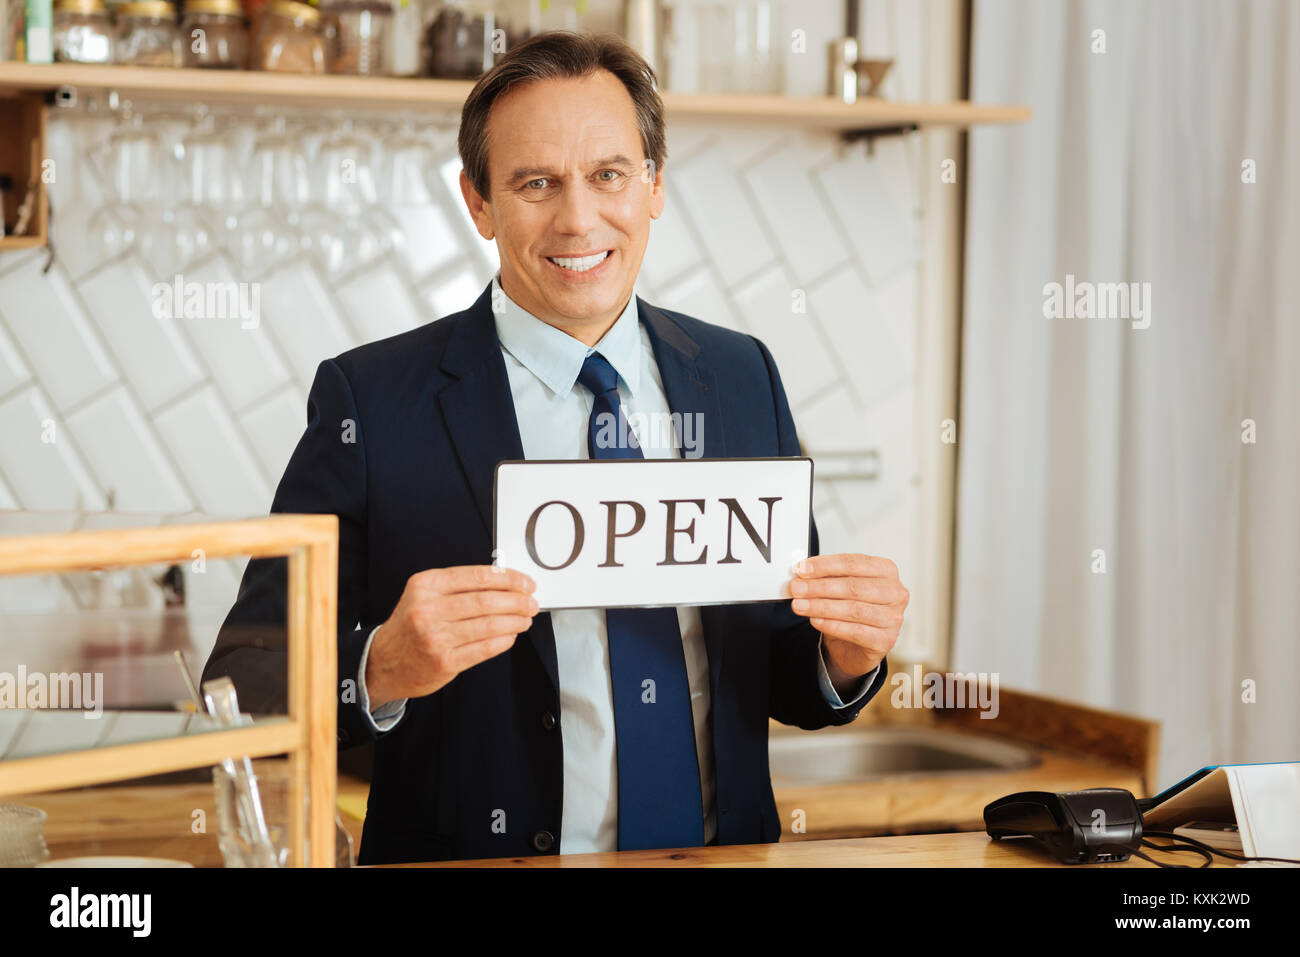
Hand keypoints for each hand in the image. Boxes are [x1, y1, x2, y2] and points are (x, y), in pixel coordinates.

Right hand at [364, 565, 538, 708]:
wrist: (383, 662)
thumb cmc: (411, 625)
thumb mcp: (425, 595)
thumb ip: (459, 587)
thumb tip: (504, 583)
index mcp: (426, 585)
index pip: (477, 577)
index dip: (508, 579)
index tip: (525, 583)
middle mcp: (428, 609)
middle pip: (486, 601)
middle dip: (516, 601)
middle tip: (531, 603)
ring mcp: (435, 637)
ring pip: (488, 625)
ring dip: (514, 621)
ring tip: (525, 619)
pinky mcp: (444, 662)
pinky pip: (483, 649)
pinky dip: (503, 641)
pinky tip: (510, 636)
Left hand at [788, 554, 907, 683]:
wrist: (857, 644)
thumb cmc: (852, 608)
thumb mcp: (841, 587)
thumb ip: (826, 577)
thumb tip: (801, 572)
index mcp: (886, 570)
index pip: (854, 563)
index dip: (825, 565)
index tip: (801, 569)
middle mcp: (895, 592)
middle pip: (853, 587)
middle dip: (820, 587)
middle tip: (796, 588)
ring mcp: (894, 618)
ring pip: (853, 609)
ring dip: (821, 606)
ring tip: (799, 605)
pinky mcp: (886, 640)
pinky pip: (855, 632)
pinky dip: (832, 625)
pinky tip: (815, 620)